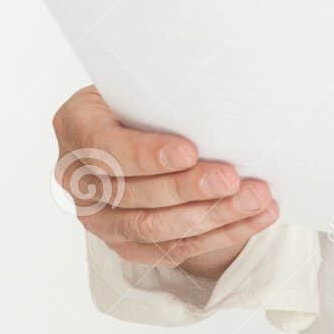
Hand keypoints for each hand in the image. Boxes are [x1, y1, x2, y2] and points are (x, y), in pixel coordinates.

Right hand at [51, 85, 277, 280]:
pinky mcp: (126, 245)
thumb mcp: (143, 83)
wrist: (141, 128)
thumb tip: (214, 98)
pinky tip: (256, 217)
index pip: (105, 148)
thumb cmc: (145, 98)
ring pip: (154, 228)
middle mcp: (78, 179)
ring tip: (256, 199)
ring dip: (213, 216)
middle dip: (188, 189)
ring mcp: (99, 218)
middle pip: (132, 195)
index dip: (146, 155)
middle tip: (233, 179)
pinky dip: (220, 234)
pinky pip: (173, 249)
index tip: (190, 151)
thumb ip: (163, 94)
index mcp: (76, 127)